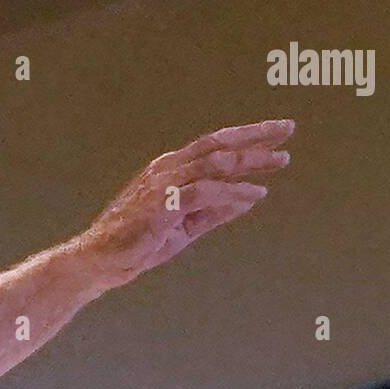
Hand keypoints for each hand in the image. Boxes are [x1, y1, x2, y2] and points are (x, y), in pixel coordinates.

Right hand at [81, 119, 294, 290]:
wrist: (101, 260)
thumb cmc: (138, 242)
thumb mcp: (186, 225)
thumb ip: (216, 210)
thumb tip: (251, 197)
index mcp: (170, 169)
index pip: (213, 145)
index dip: (246, 137)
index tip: (276, 134)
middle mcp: (166, 169)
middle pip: (216, 144)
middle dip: (254, 136)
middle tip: (287, 128)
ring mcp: (163, 184)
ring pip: (214, 163)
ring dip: (250, 161)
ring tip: (280, 161)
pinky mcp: (162, 204)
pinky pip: (205, 192)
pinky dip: (233, 192)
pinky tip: (256, 193)